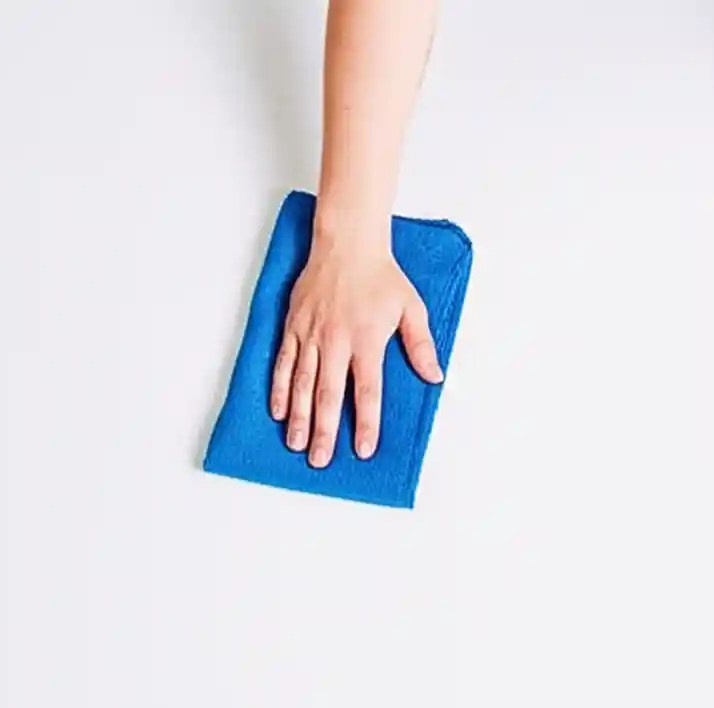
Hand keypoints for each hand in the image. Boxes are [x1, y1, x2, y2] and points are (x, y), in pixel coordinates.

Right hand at [270, 227, 442, 467]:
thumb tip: (435, 376)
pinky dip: (280, 388)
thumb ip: (421, 346)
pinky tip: (278, 411)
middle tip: (320, 459)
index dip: (366, 422)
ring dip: (298, 416)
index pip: (367, 390)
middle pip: (329, 394)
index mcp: (367, 340)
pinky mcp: (294, 326)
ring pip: (303, 383)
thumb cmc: (381, 275)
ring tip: (295, 444)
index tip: (364, 449)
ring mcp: (311, 334)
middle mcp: (337, 340)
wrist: (347, 243)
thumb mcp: (412, 307)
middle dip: (324, 430)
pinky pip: (284, 362)